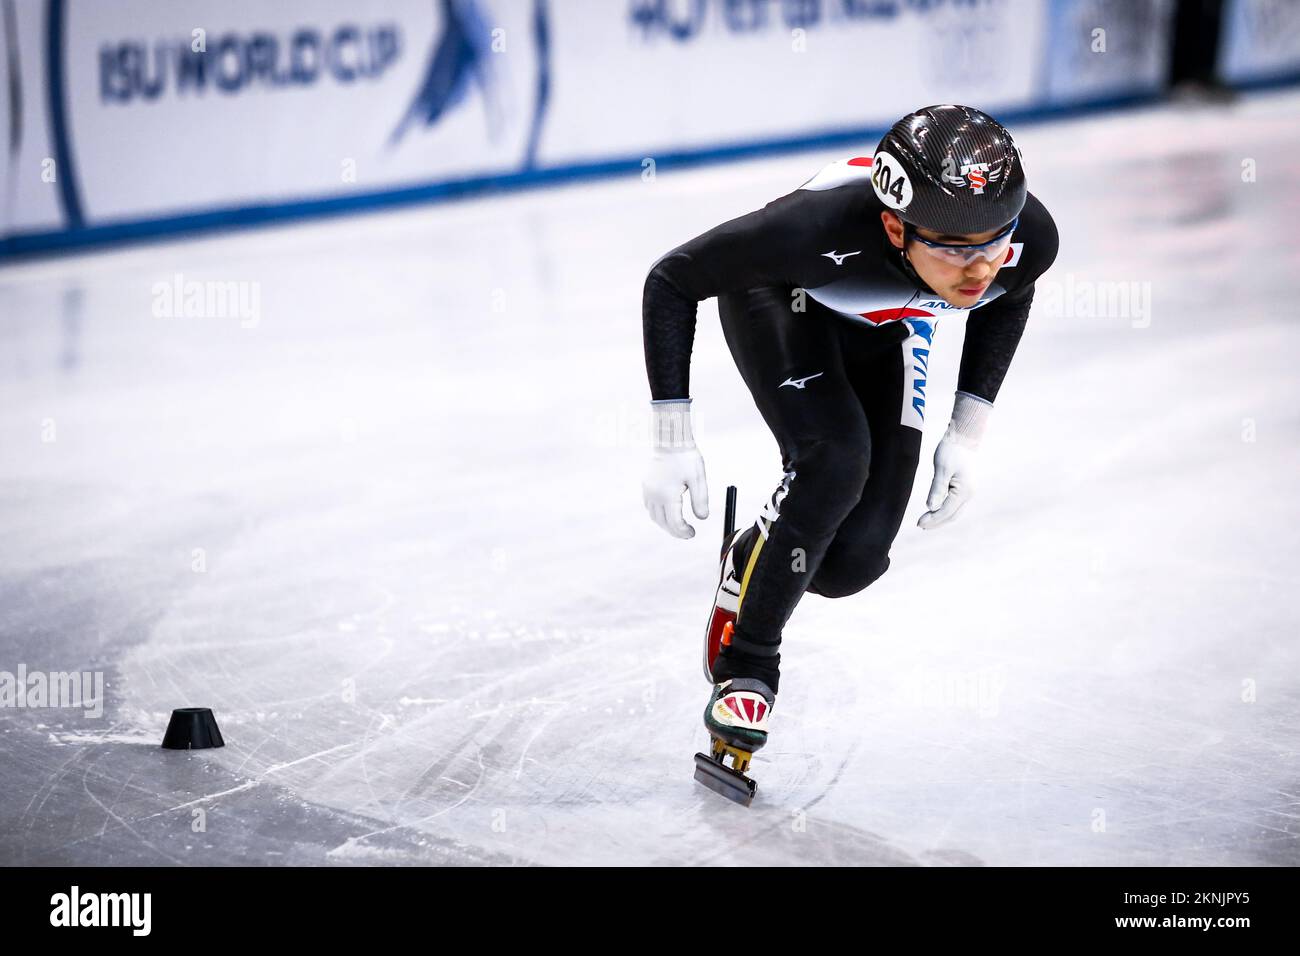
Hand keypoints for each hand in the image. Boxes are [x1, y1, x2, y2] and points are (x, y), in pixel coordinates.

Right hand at [642, 401, 708, 538]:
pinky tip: (668, 513)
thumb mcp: (699, 479)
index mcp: (667, 495)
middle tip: (688, 533)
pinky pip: (649, 507)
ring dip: (665, 524)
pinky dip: (658, 514)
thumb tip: (702, 518)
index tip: (693, 533)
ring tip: (679, 525)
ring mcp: (648, 490)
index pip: (674, 523)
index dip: (684, 532)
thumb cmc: (686, 457)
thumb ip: (700, 500)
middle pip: (663, 523)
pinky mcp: (646, 485)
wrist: (670, 438)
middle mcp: (654, 495)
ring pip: (654, 516)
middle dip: (675, 531)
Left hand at [918, 392, 990, 530]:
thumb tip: (931, 507)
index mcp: (964, 491)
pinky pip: (955, 505)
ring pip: (955, 512)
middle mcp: (969, 494)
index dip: (932, 519)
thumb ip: (937, 489)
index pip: (946, 511)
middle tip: (920, 525)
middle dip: (936, 522)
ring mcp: (968, 491)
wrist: (964, 437)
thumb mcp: (941, 469)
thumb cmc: (952, 450)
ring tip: (926, 522)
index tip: (919, 523)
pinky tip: (935, 511)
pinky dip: (945, 511)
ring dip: (941, 518)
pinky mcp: (965, 487)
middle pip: (952, 515)